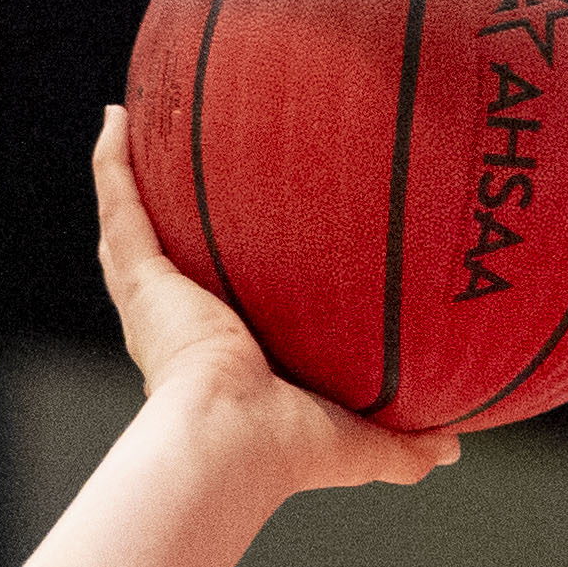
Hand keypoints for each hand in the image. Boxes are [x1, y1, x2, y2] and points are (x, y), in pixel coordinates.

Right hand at [93, 107, 459, 493]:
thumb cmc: (289, 451)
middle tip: (179, 177)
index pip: (221, 309)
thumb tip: (455, 444)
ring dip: (129, 178)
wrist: (232, 442)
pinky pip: (120, 202)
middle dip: (168, 222)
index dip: (226, 278)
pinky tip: (116, 115)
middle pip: (168, 261)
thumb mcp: (362, 443)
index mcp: (223, 359)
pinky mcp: (142, 280)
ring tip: (132, 125)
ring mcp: (155, 300)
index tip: (245, 245)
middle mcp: (180, 327)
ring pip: (132, 227)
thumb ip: (407, 443)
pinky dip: (112, 160)